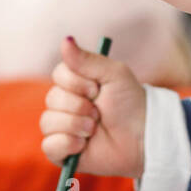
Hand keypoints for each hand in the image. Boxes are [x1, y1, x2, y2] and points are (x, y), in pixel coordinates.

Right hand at [40, 35, 145, 177]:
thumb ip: (87, 59)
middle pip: (51, 99)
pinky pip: (49, 146)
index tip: (97, 89)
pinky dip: (67, 144)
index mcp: (74, 83)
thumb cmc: (130, 104)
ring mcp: (61, 128)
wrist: (143, 138)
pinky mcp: (62, 151)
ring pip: (48, 122)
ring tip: (94, 130)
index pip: (58, 75)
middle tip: (99, 113)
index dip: (77, 83)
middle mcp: (64, 104)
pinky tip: (84, 145)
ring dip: (76, 125)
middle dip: (79, 106)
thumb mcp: (114, 75)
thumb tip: (66, 39)